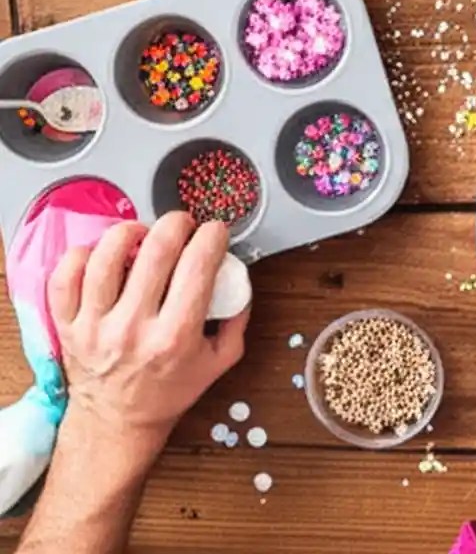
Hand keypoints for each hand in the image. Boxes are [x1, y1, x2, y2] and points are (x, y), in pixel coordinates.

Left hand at [49, 212, 249, 439]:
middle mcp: (133, 328)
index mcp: (175, 337)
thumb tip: (240, 277)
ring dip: (130, 231)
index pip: (197, 267)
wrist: (118, 422)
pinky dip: (84, 254)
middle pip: (155, 252)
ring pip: (107, 257)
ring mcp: (95, 325)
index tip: (215, 232)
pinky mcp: (67, 324)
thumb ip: (236, 319)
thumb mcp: (221, 361)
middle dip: (176, 224)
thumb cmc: (169, 391)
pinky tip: (103, 254)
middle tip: (183, 224)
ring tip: (142, 233)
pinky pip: (66, 276)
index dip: (211, 237)